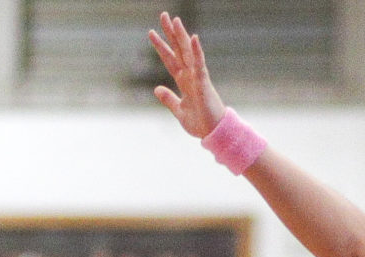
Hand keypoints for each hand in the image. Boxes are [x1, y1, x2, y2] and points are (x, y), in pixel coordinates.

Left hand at [149, 11, 226, 138]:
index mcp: (183, 80)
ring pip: (188, 52)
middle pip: (178, 49)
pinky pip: (199, 64)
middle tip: (163, 15)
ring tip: (175, 20)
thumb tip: (156, 89)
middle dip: (170, 33)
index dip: (161, 46)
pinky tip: (192, 38)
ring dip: (181, 36)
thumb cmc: (200, 122)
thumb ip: (168, 98)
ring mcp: (197, 77)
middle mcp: (190, 74)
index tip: (151, 33)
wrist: (213, 133)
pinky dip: (196, 51)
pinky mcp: (203, 83)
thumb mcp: (178, 110)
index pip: (169, 59)